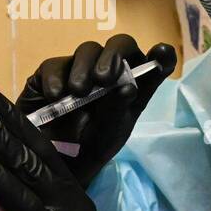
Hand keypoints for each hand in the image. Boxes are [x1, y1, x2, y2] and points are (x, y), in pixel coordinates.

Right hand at [18, 35, 175, 186]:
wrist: (49, 164)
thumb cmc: (87, 150)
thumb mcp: (107, 136)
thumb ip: (117, 111)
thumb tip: (127, 88)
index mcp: (132, 88)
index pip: (153, 65)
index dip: (161, 56)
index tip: (161, 53)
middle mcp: (109, 74)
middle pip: (120, 46)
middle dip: (114, 55)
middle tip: (104, 78)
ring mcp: (79, 70)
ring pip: (88, 49)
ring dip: (84, 67)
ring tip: (78, 92)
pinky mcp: (51, 74)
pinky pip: (54, 64)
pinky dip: (56, 77)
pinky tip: (56, 96)